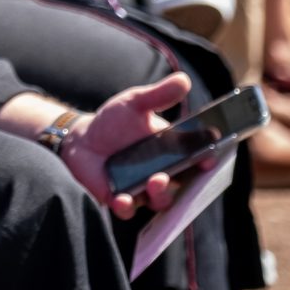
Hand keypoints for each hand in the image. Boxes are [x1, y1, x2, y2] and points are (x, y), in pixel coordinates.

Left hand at [60, 72, 194, 218]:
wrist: (80, 139)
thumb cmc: (113, 122)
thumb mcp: (134, 103)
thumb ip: (158, 96)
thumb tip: (184, 80)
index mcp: (171, 151)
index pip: (196, 158)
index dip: (206, 160)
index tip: (209, 158)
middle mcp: (162, 173)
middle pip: (182, 185)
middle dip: (183, 182)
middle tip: (175, 171)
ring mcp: (143, 190)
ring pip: (160, 201)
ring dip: (160, 195)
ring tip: (154, 181)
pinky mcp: (120, 200)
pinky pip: (128, 210)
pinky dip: (127, 206)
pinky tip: (121, 198)